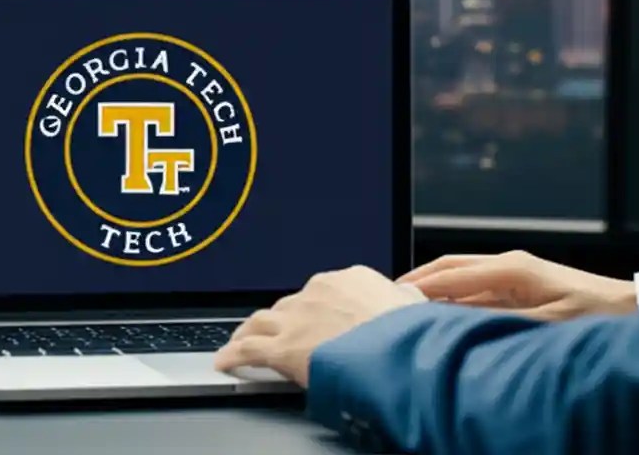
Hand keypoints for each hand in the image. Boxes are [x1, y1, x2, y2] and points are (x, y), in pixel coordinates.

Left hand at [213, 266, 425, 386]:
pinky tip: (224, 361)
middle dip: (281, 319)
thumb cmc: (409, 332)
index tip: (310, 314)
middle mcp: (317, 292)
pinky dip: (232, 355)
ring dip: (248, 331)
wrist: (397, 350)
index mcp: (349, 279)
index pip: (323, 290)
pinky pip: (247, 350)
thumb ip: (402, 300)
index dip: (314, 305)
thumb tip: (407, 298)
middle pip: (289, 305)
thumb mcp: (414, 305)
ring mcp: (296, 319)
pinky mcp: (282, 348)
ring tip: (240, 340)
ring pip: (261, 321)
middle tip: (275, 331)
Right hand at [398, 250, 636, 320]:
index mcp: (511, 269)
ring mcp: (514, 270)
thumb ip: (500, 321)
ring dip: (434, 285)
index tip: (390, 298)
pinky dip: (453, 293)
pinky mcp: (520, 280)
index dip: (420, 288)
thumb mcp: (545, 324)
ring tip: (406, 301)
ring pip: (461, 273)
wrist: (630, 307)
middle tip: (387, 294)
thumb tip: (460, 323)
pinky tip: (442, 308)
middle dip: (419, 279)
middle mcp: (509, 263)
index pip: (452, 276)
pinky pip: (476, 283)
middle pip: (450, 266)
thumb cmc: (594, 316)